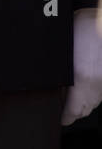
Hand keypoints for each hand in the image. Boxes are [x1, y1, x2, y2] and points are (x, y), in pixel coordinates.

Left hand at [63, 9, 101, 124]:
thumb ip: (57, 69)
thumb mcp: (62, 50)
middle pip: (85, 110)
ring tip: (71, 98)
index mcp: (82, 80)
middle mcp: (96, 84)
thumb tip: (51, 82)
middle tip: (62, 110)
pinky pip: (100, 90)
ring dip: (84, 103)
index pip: (74, 111)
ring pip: (95, 101)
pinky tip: (83, 84)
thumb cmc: (85, 28)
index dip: (65, 118)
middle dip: (74, 113)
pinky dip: (92, 92)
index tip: (59, 120)